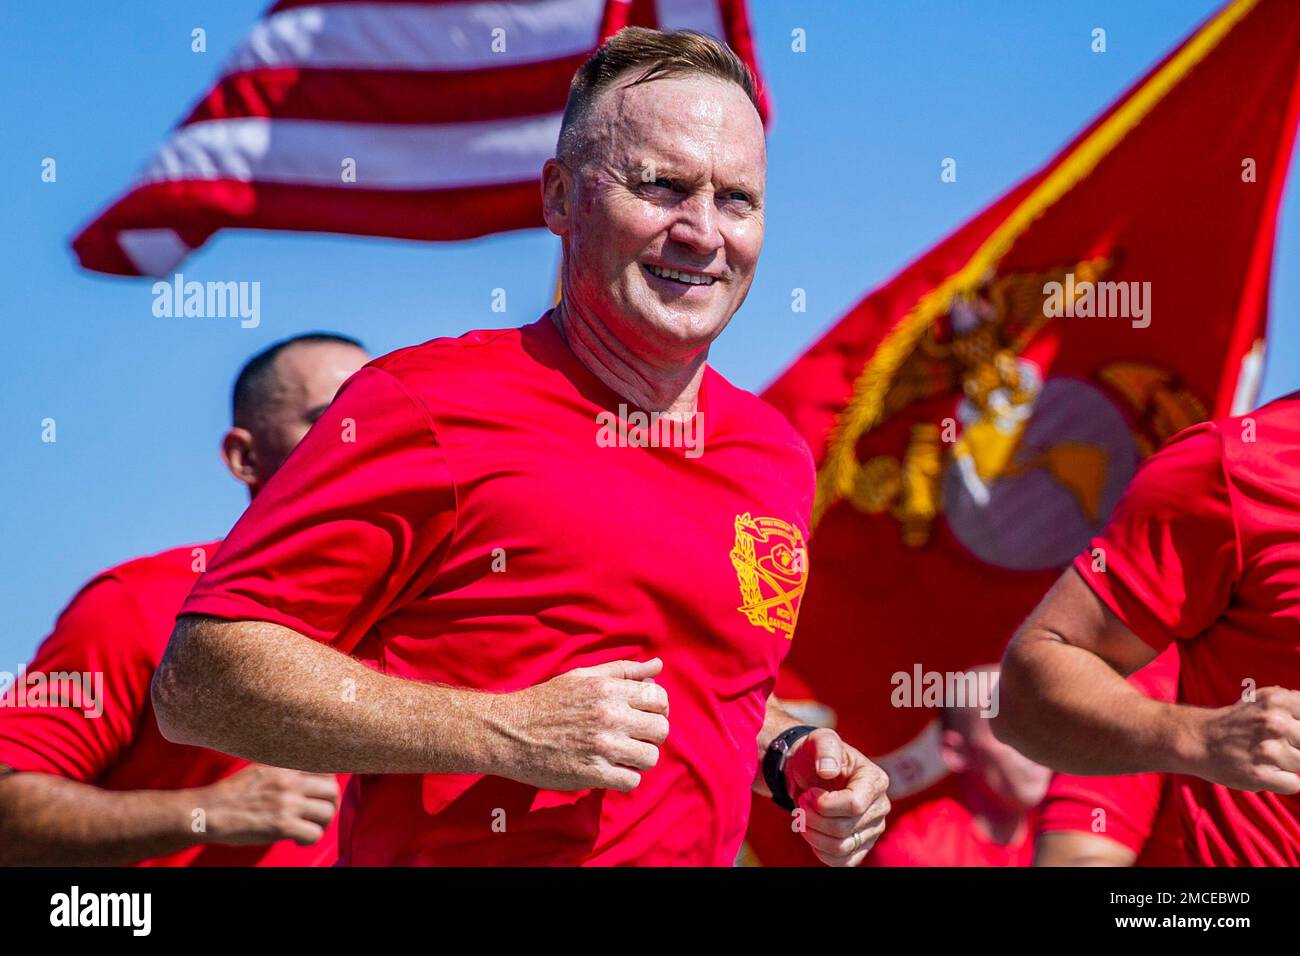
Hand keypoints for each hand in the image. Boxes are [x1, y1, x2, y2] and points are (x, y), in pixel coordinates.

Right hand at [199, 765, 340, 845]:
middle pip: (333, 790)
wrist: (208, 811)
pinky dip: (311, 839)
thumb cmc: (230, 794)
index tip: (321, 795)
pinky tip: (299, 840)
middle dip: (331, 804)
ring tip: (310, 828)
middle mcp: (290, 781)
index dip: (327, 784)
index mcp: (285, 766)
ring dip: (323, 823)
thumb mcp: (260, 769)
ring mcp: (287, 803)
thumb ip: (283, 771)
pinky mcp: (282, 825)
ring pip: (327, 812)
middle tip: (320, 814)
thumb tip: (304, 778)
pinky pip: (314, 834)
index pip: (326, 768)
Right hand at [491, 658, 669, 792]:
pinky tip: (610, 770)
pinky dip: (625, 779)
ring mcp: (602, 746)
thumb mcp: (583, 677)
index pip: (659, 698)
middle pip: (661, 730)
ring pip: (650, 758)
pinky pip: (631, 781)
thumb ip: (623, 671)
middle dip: (651, 734)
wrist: (508, 732)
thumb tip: (658, 665)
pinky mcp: (593, 773)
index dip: (657, 708)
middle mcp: (609, 716)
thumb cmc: (546, 701)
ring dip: (639, 759)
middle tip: (633, 737)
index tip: (644, 715)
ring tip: (621, 755)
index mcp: (608, 689)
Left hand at [784, 728, 889, 866]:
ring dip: (813, 834)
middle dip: (813, 817)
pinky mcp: (860, 847)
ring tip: (804, 816)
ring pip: (841, 848)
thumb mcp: (819, 740)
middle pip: (843, 828)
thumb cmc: (815, 754)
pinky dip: (820, 850)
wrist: (807, 772)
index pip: (854, 805)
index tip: (809, 793)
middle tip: (802, 802)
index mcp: (875, 781)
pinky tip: (812, 832)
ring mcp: (872, 830)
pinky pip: (842, 862)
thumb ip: (826, 748)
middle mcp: (880, 808)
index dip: (824, 804)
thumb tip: (828, 770)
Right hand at [1187, 686, 1299, 793]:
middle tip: (1277, 745)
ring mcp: (1266, 750)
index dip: (1298, 727)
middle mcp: (1273, 722)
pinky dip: (1283, 782)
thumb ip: (1292, 704)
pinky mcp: (1258, 775)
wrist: (1199, 739)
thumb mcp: (1264, 699)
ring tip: (1269, 759)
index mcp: (1278, 699)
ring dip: (1289, 765)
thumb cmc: (1237, 721)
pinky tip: (1266, 772)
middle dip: (1296, 746)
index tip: (1288, 733)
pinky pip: (1294, 784)